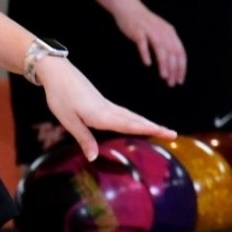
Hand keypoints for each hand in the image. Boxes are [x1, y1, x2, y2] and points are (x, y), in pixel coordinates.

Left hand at [36, 57, 177, 159]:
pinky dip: (134, 119)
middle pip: (135, 120)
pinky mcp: (102, 103)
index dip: (148, 130)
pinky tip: (136, 122)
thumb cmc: (60, 97)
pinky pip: (123, 113)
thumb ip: (83, 138)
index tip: (166, 133)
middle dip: (155, 127)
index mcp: (101, 115)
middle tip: (173, 134)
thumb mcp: (68, 120)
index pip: (129, 125)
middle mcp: (108, 110)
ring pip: (131, 116)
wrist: (58, 73)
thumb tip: (94, 158)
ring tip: (161, 129)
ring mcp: (106, 105)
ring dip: (147, 123)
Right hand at [112, 3, 186, 85]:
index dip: (181, 67)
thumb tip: (173, 64)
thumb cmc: (144, 23)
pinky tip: (147, 64)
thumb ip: (167, 44)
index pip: (180, 52)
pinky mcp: (137, 31)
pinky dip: (146, 54)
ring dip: (163, 64)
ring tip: (164, 76)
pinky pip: (143, 43)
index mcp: (170, 32)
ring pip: (160, 49)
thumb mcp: (160, 31)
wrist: (128, 7)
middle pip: (172, 52)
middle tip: (171, 83)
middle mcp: (163, 31)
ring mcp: (150, 30)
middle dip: (174, 69)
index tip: (179, 80)